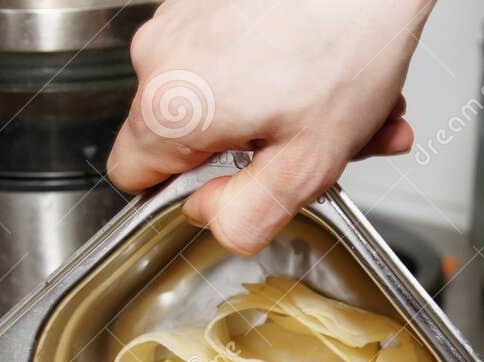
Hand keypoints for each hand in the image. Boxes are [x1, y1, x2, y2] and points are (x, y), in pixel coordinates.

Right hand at [107, 0, 435, 254]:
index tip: (242, 182)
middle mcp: (161, 55)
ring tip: (347, 108)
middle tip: (323, 146)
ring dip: (288, 112)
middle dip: (261, 151)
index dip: (191, 191)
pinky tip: (337, 72)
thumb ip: (247, 214)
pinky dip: (285, 70)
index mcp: (169, 107)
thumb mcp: (306, 164)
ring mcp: (185, 17)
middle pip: (190, 134)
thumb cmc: (348, 41)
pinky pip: (240, 54)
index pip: (135, 177)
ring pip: (226, 94)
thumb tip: (214, 220)